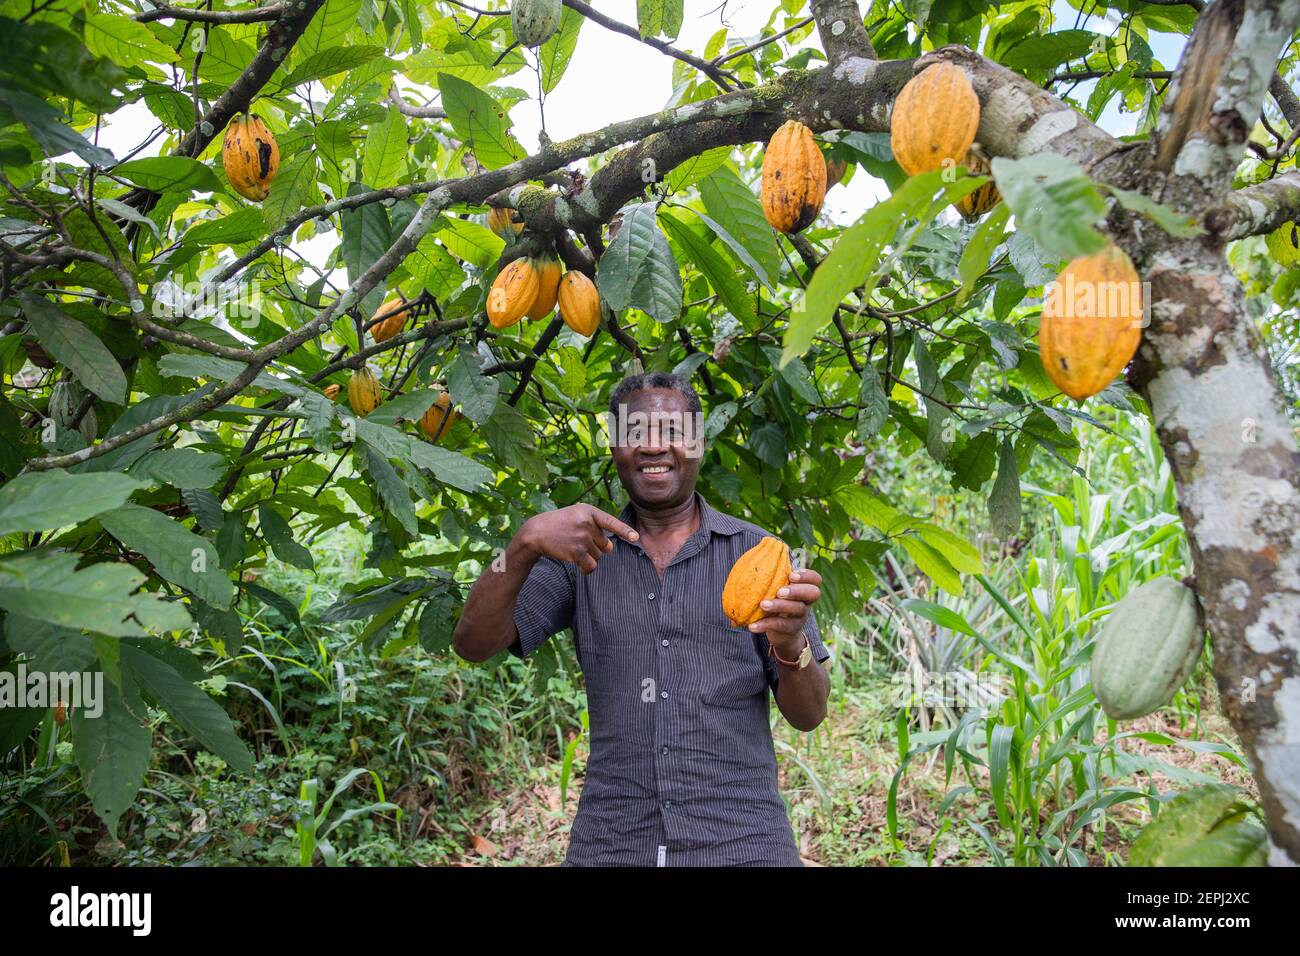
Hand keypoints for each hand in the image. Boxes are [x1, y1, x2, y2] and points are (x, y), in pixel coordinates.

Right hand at [519, 504, 638, 573]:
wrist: (536, 532)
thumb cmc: (559, 524)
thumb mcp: (576, 516)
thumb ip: (595, 526)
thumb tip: (610, 548)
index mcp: (589, 511)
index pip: (611, 522)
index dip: (624, 531)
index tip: (635, 538)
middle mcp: (587, 524)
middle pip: (606, 545)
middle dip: (596, 547)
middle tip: (578, 542)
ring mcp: (582, 538)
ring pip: (598, 556)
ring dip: (589, 557)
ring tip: (572, 548)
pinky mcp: (576, 552)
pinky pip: (591, 566)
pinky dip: (586, 569)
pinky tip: (578, 565)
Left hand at [747, 567, 821, 658]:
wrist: (783, 633)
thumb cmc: (778, 602)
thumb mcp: (779, 589)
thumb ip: (776, 573)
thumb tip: (763, 545)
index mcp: (805, 588)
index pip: (815, 579)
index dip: (807, 576)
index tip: (791, 574)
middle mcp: (806, 602)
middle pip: (813, 593)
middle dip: (797, 590)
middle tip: (780, 591)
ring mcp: (801, 617)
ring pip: (796, 609)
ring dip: (779, 606)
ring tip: (763, 604)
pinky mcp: (791, 630)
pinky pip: (780, 626)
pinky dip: (765, 625)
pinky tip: (752, 626)